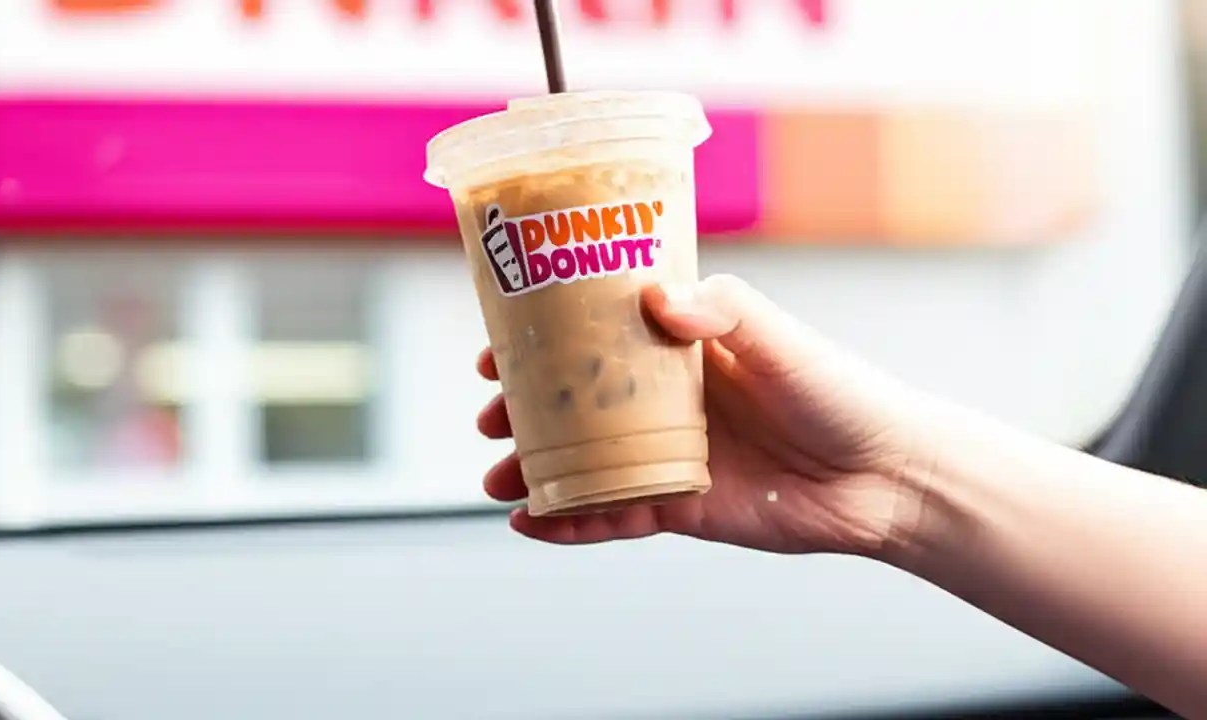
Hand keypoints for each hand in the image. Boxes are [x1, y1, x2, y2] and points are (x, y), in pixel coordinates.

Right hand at [476, 275, 933, 557]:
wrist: (886, 475)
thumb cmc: (838, 390)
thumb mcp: (779, 335)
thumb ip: (721, 309)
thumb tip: (657, 298)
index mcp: (679, 349)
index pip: (593, 338)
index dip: (539, 342)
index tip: (496, 349)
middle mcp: (665, 400)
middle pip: (573, 405)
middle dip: (523, 412)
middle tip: (489, 417)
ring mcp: (668, 455)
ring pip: (583, 464)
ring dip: (535, 472)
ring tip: (497, 479)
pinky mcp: (682, 507)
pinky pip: (614, 516)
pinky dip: (571, 523)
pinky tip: (531, 524)